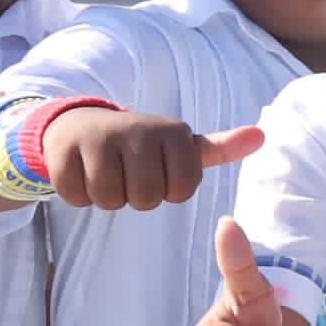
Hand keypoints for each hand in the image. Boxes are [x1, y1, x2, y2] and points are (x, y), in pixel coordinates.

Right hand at [44, 107, 261, 213]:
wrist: (80, 124)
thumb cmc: (141, 145)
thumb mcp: (181, 145)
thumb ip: (219, 148)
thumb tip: (261, 136)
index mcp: (172, 132)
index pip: (182, 190)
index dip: (169, 192)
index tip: (160, 172)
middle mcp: (138, 130)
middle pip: (146, 199)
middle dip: (137, 197)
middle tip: (130, 175)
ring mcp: (99, 138)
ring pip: (110, 200)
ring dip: (108, 197)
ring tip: (108, 173)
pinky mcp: (64, 151)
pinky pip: (77, 197)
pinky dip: (78, 194)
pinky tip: (81, 173)